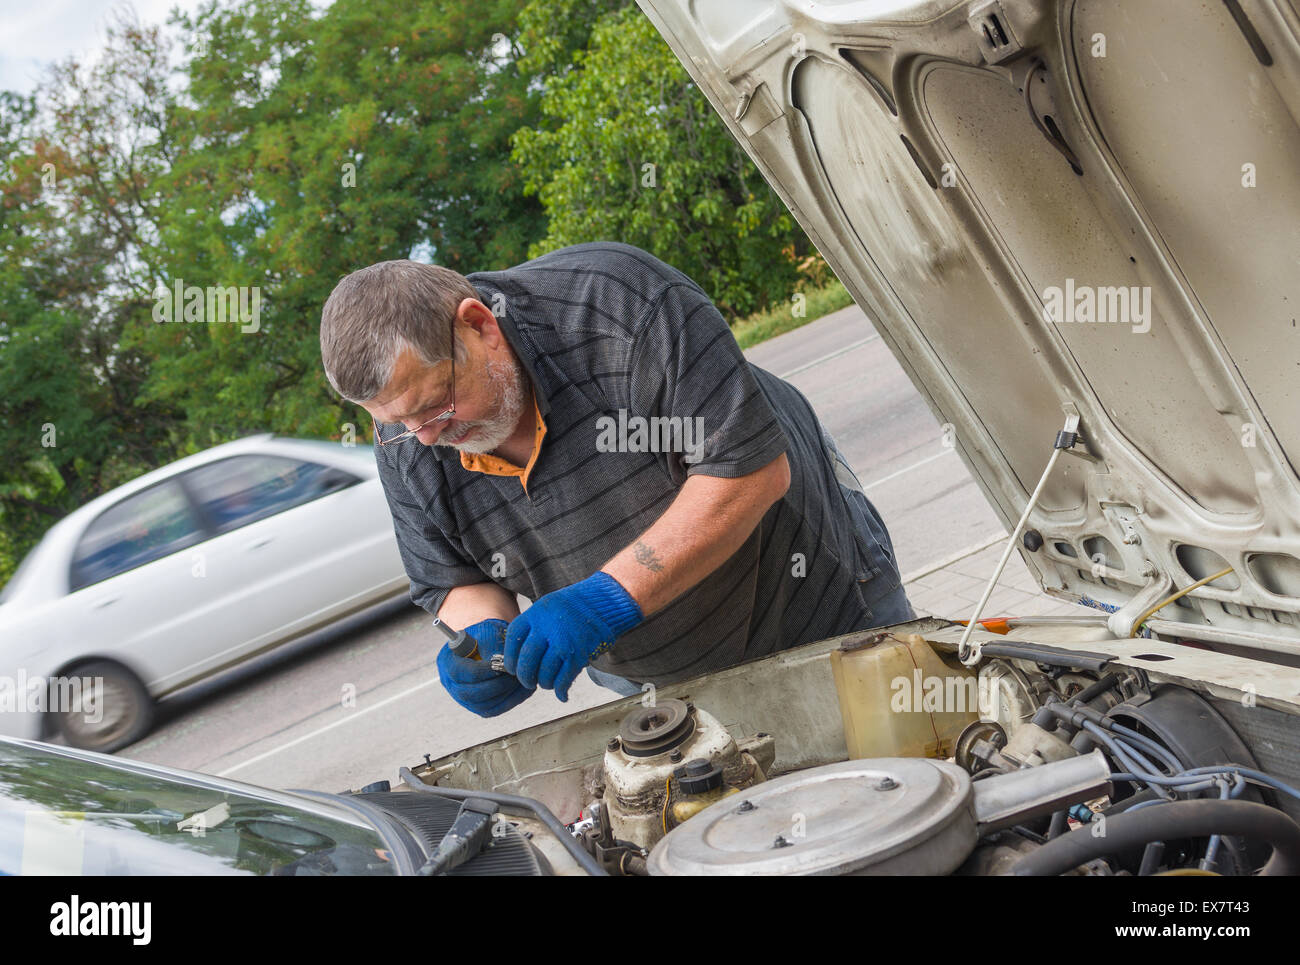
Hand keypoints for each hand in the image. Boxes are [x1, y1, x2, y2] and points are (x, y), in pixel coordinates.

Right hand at [436, 619, 532, 716]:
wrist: (489, 643)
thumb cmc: (487, 634)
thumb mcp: (488, 632)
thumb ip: (492, 645)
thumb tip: (503, 663)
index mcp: (447, 661)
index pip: (462, 673)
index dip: (484, 671)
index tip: (504, 665)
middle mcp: (451, 683)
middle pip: (470, 694)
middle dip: (496, 685)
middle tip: (515, 675)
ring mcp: (463, 698)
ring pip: (483, 705)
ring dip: (505, 694)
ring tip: (521, 680)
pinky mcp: (478, 706)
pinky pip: (494, 709)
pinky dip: (510, 701)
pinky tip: (524, 689)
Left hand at [505, 572, 642, 701]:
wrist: (605, 601)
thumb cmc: (575, 606)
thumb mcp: (547, 607)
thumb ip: (533, 628)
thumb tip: (519, 655)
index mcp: (535, 614)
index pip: (513, 641)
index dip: (510, 659)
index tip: (512, 668)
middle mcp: (546, 629)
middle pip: (526, 661)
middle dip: (525, 677)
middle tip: (528, 682)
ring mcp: (563, 643)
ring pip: (544, 674)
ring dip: (544, 684)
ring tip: (547, 683)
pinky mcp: (579, 655)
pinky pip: (563, 679)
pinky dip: (560, 690)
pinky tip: (561, 693)